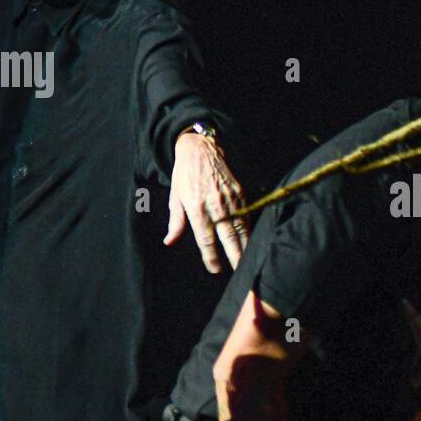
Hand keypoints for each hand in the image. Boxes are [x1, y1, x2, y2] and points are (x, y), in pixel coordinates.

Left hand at [164, 131, 249, 271]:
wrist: (200, 148)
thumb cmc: (184, 174)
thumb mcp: (176, 197)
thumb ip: (176, 222)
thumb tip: (170, 242)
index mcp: (196, 208)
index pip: (206, 240)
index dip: (211, 257)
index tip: (215, 269)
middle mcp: (215, 205)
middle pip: (228, 237)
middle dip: (234, 256)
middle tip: (239, 272)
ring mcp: (230, 199)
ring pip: (241, 228)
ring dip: (245, 246)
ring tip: (247, 260)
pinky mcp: (240, 193)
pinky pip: (247, 215)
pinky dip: (249, 230)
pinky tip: (250, 240)